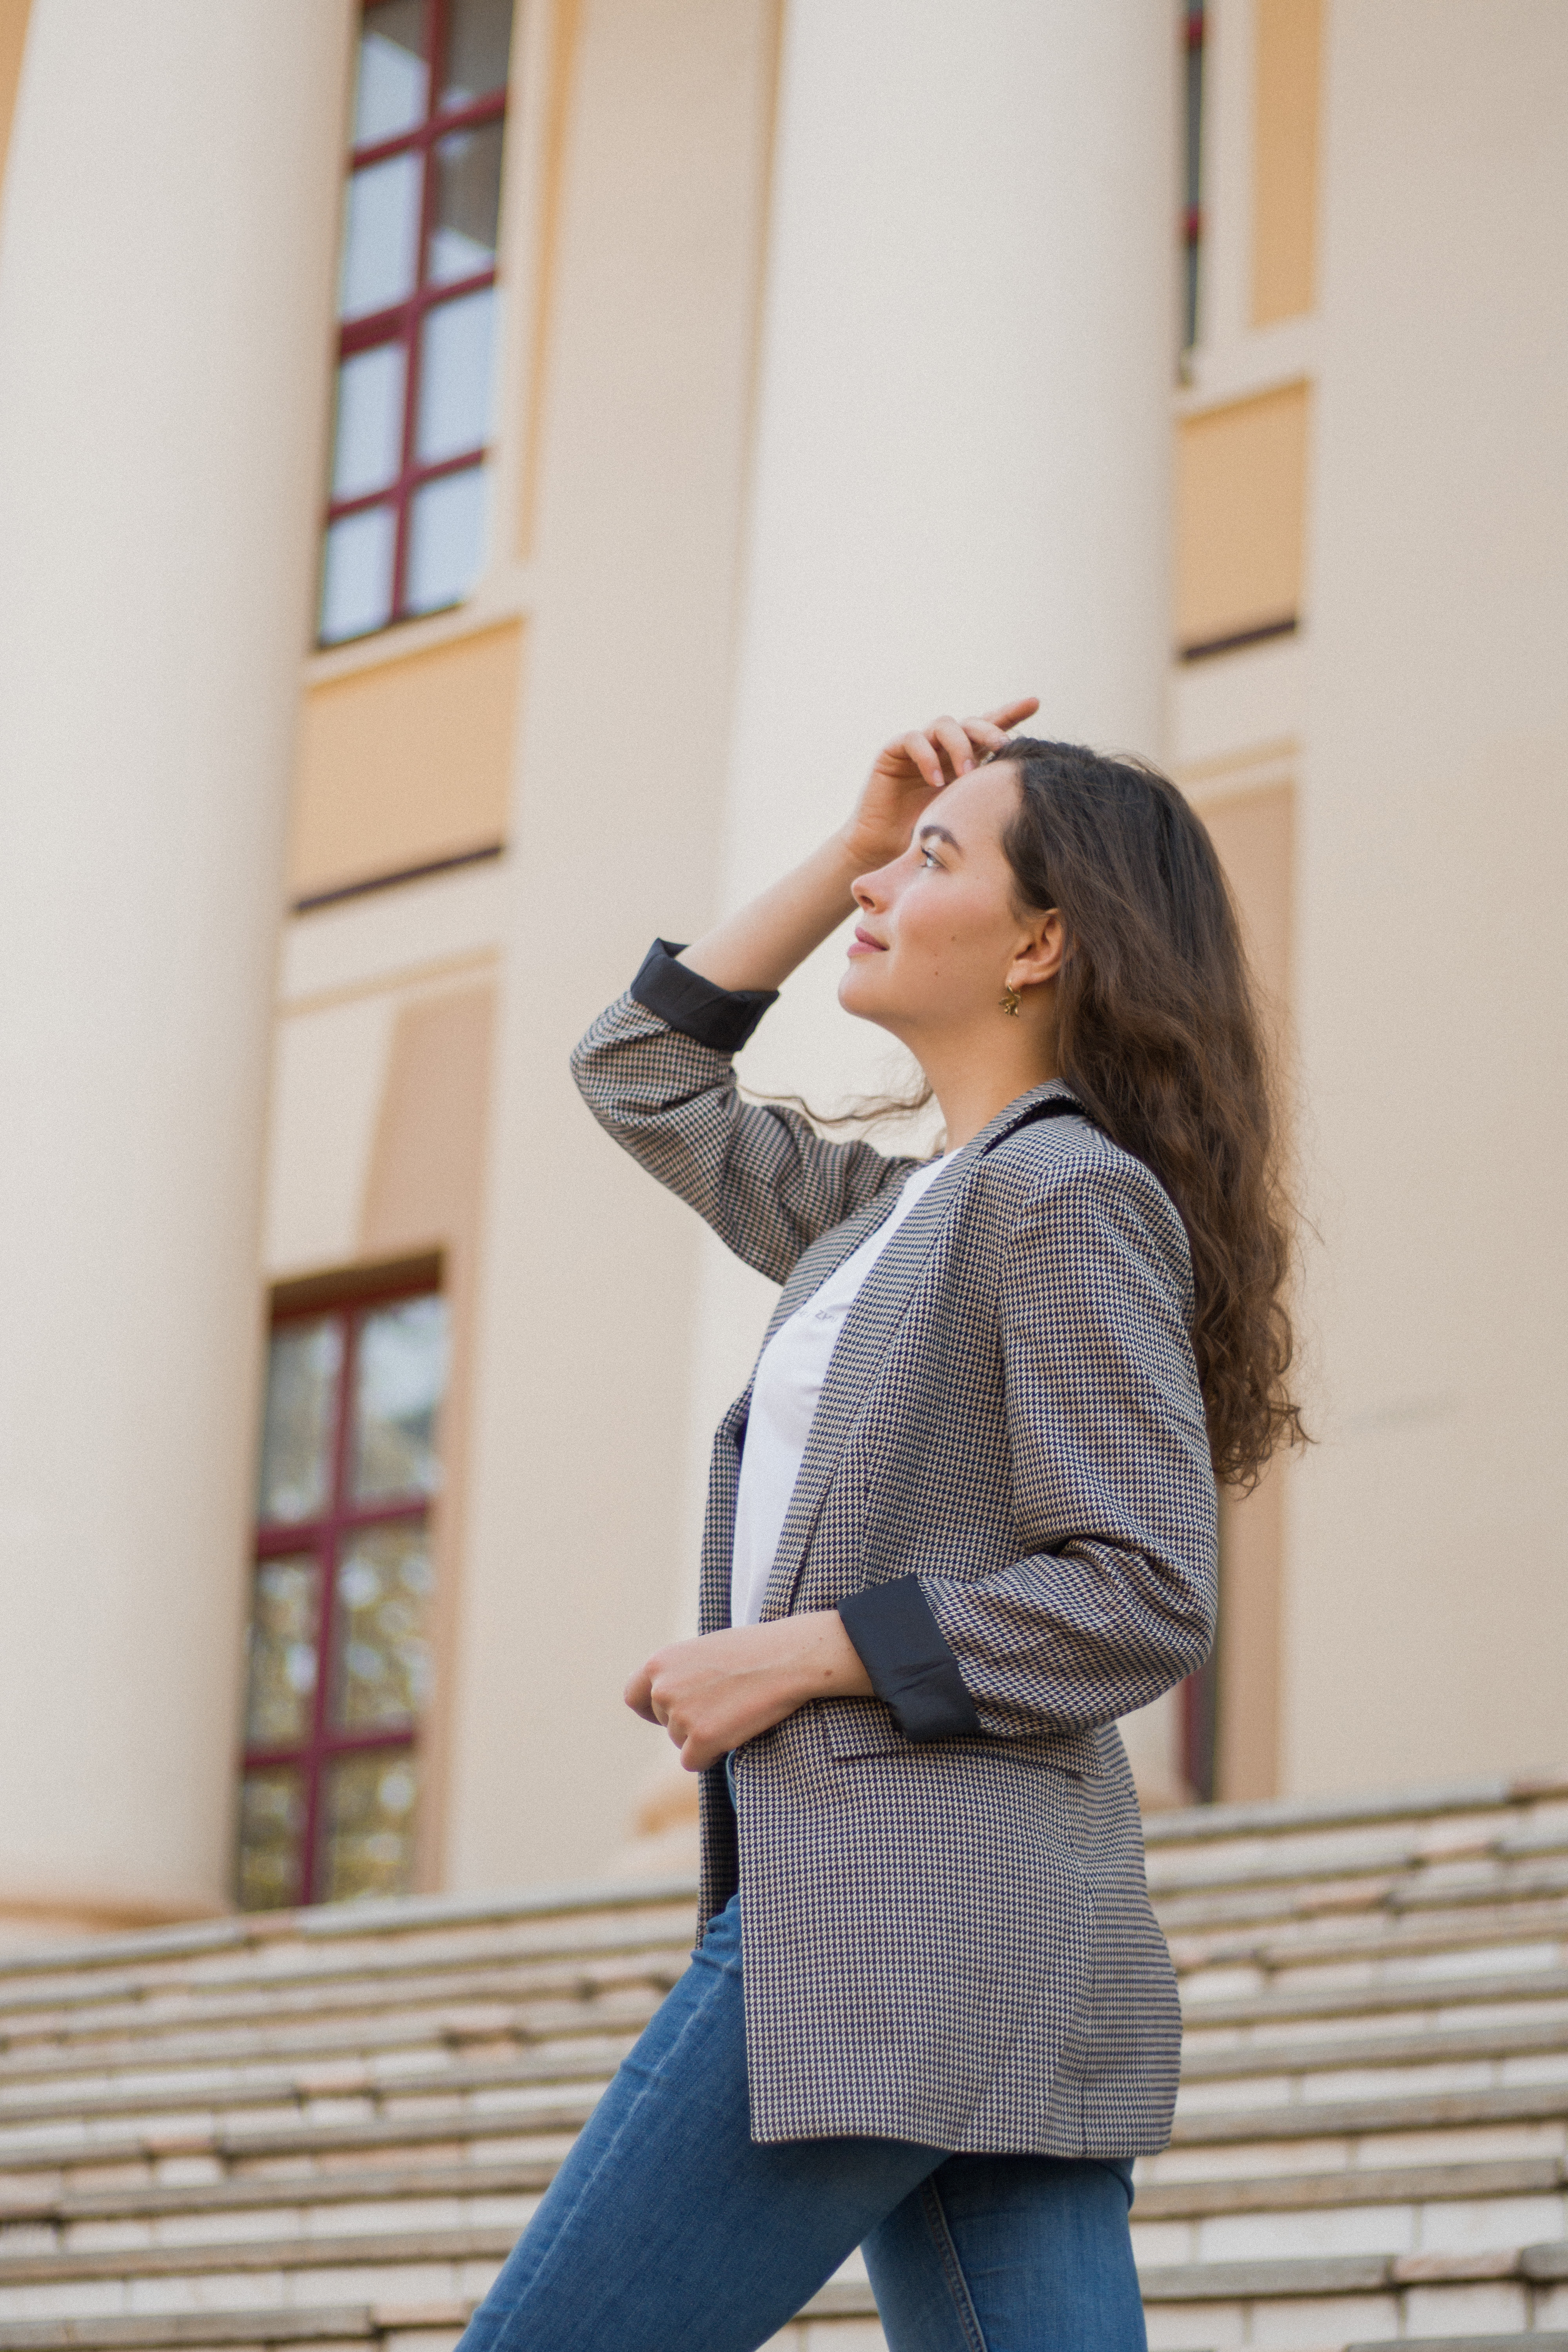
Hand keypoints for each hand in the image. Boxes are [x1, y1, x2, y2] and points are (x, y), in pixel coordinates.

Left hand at [625, 1612, 872, 1771]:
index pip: (633, 1697)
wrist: (787, 1657)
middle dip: (688, 1721)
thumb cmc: (752, 1650)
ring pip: (681, 1743)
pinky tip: (733, 1733)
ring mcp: (681, 1715)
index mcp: (659, 1662)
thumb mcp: (702, 1651)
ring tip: (734, 1710)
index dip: (651, 1709)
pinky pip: (693, 1762)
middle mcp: (662, 1688)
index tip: (669, 1713)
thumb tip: (664, 1699)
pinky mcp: (702, 1738)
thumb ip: (677, 1673)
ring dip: (703, 1736)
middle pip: (664, 1723)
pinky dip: (710, 1756)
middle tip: (722, 1704)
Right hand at [840, 697, 1039, 872]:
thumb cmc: (927, 836)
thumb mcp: (965, 815)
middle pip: (971, 723)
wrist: (886, 848)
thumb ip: (986, 797)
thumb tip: (1027, 793)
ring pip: (944, 724)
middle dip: (990, 729)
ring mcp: (919, 746)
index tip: (1035, 703)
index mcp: (964, 757)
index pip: (989, 730)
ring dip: (960, 746)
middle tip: (1003, 746)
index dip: (1011, 714)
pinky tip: (937, 781)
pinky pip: (914, 739)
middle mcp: (943, 747)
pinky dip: (927, 757)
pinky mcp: (893, 751)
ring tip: (967, 774)